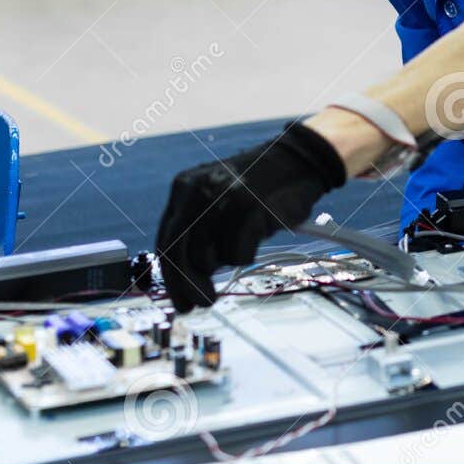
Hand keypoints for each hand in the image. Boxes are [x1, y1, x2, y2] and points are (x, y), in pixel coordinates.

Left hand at [155, 121, 346, 312]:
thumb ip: (197, 230)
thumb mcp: (217, 200)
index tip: (181, 300)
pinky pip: (238, 255)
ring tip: (244, 243)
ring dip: (227, 261)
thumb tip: (185, 277)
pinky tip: (257, 234)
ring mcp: (222, 199)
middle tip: (202, 303)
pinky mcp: (249, 208)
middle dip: (189, 285)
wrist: (298, 160)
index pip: (166, 241)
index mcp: (184, 187)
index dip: (171, 277)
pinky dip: (248, 254)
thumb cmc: (259, 187)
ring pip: (209, 258)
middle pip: (179, 254)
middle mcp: (198, 190)